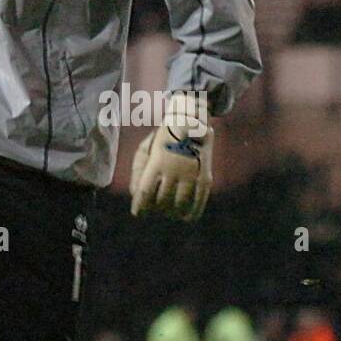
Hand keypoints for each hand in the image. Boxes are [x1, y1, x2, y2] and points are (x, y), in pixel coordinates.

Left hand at [130, 91, 213, 221]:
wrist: (191, 122)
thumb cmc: (163, 139)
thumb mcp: (145, 149)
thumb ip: (138, 172)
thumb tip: (135, 196)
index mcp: (157, 162)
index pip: (145, 193)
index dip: (140, 207)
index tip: (138, 213)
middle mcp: (174, 170)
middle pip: (162, 201)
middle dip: (157, 209)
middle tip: (156, 209)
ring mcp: (191, 174)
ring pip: (179, 204)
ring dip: (172, 213)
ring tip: (169, 212)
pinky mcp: (204, 177)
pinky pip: (199, 201)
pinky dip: (192, 213)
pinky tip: (187, 218)